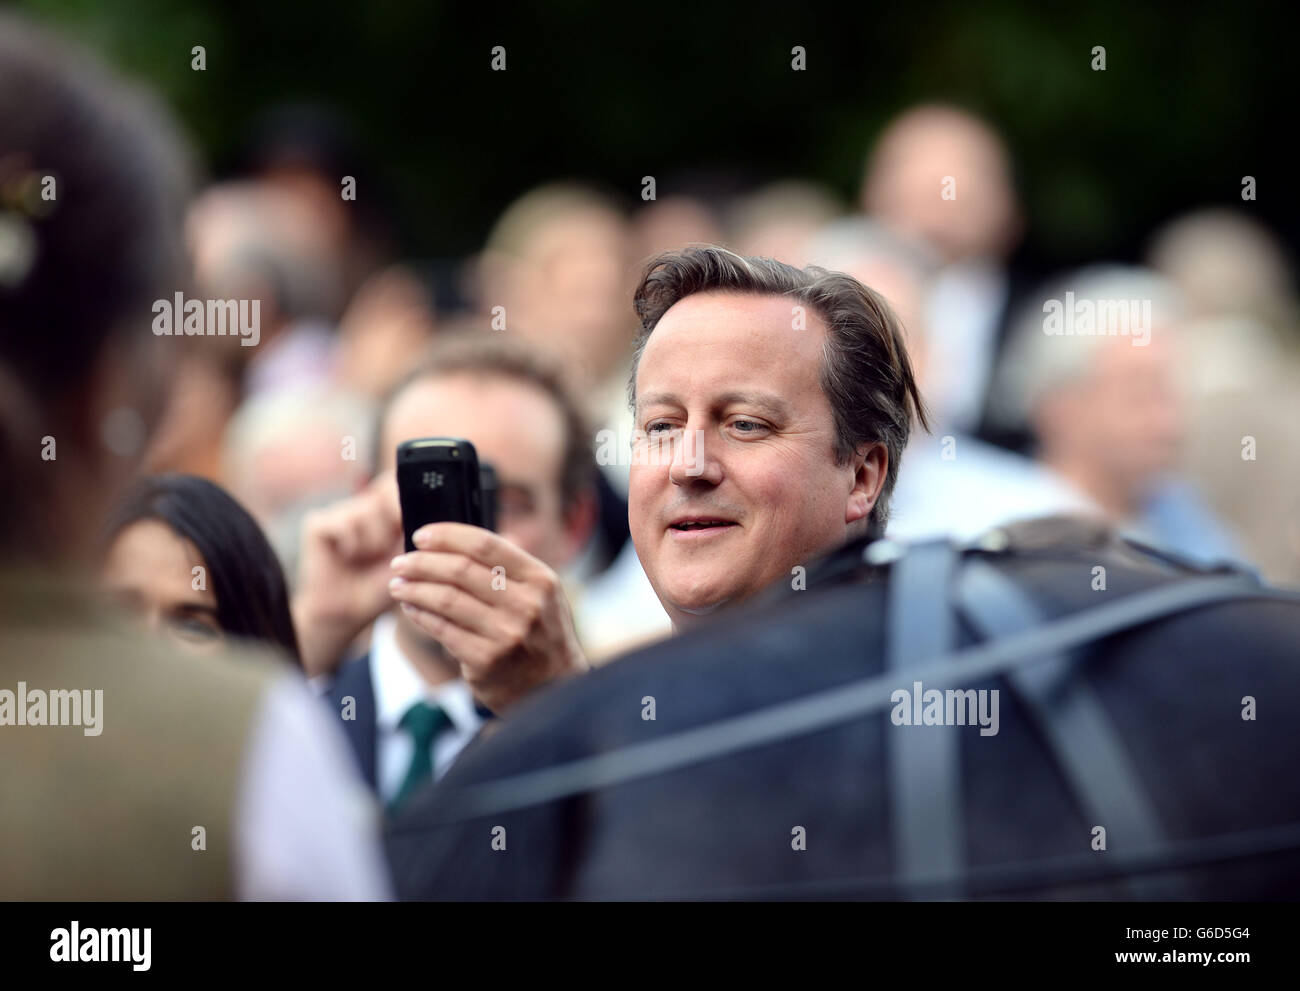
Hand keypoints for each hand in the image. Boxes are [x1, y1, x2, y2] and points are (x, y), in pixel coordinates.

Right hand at [293, 474, 402, 677]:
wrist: (350, 611)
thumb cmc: (383, 585)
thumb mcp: (410, 557)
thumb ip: (418, 530)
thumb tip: (431, 510)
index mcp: (389, 510)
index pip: (403, 484)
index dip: (412, 496)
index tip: (416, 521)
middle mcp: (365, 504)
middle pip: (387, 487)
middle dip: (396, 516)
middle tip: (394, 543)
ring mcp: (341, 511)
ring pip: (367, 510)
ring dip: (375, 541)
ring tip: (368, 557)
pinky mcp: (318, 523)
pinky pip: (343, 523)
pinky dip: (353, 545)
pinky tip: (348, 557)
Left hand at [388, 522, 588, 712]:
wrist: (557, 688)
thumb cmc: (541, 634)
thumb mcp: (541, 595)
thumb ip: (508, 568)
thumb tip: (453, 542)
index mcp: (539, 579)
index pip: (486, 545)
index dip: (447, 536)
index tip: (421, 535)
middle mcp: (526, 604)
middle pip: (461, 570)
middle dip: (422, 562)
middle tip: (400, 562)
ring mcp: (506, 634)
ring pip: (446, 599)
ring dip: (414, 588)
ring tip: (397, 584)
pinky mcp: (486, 661)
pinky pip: (442, 630)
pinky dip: (420, 615)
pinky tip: (410, 609)